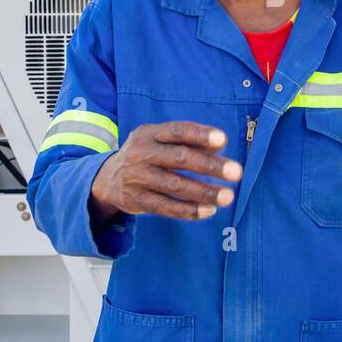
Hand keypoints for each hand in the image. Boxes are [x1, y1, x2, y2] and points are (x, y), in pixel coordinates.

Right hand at [90, 121, 242, 221]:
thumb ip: (187, 143)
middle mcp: (141, 153)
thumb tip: (220, 147)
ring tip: (228, 196)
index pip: (177, 131)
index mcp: (149, 133)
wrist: (106, 179)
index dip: (200, 135)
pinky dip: (189, 210)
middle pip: (179, 158)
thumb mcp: (159, 142)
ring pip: (175, 186)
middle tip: (236, 172)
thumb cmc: (146, 156)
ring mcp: (137, 177)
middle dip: (210, 166)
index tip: (223, 140)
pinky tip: (209, 210)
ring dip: (204, 192)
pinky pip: (166, 207)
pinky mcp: (136, 200)